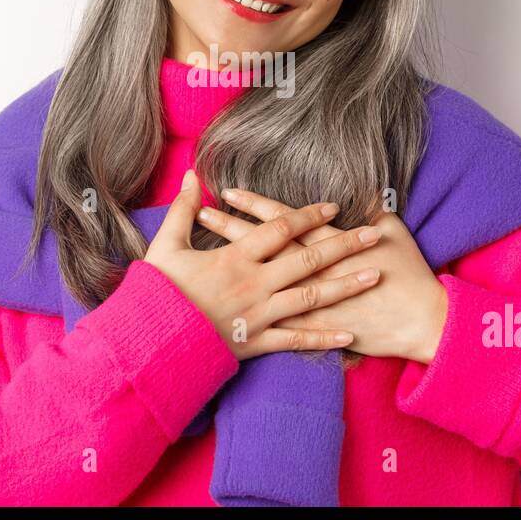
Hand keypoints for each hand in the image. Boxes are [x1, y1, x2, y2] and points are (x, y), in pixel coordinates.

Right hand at [143, 169, 384, 361]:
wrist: (147, 342)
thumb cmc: (156, 293)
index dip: (307, 215)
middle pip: (307, 258)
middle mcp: (254, 283)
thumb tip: (191, 176)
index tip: (333, 207)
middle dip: (343, 245)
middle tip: (373, 236)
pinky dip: (323, 338)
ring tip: (374, 276)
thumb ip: (182, 209)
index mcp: (235, 257)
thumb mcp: (165, 245)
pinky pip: (296, 340)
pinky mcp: (256, 343)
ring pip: (311, 297)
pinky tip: (350, 335)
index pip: (279, 228)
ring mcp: (259, 314)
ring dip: (345, 285)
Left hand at [195, 188, 448, 363]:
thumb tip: (361, 187)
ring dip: (235, 267)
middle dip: (233, 231)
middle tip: (203, 215)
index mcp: (331, 246)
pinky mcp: (316, 329)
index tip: (229, 192)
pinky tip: (228, 306)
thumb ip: (373, 208)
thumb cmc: (409, 275)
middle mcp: (315, 274)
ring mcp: (313, 304)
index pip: (285, 221)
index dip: (256, 206)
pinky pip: (278, 320)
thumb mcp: (394, 233)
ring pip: (263, 282)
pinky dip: (253, 312)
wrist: (421, 322)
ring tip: (205, 255)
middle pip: (265, 249)